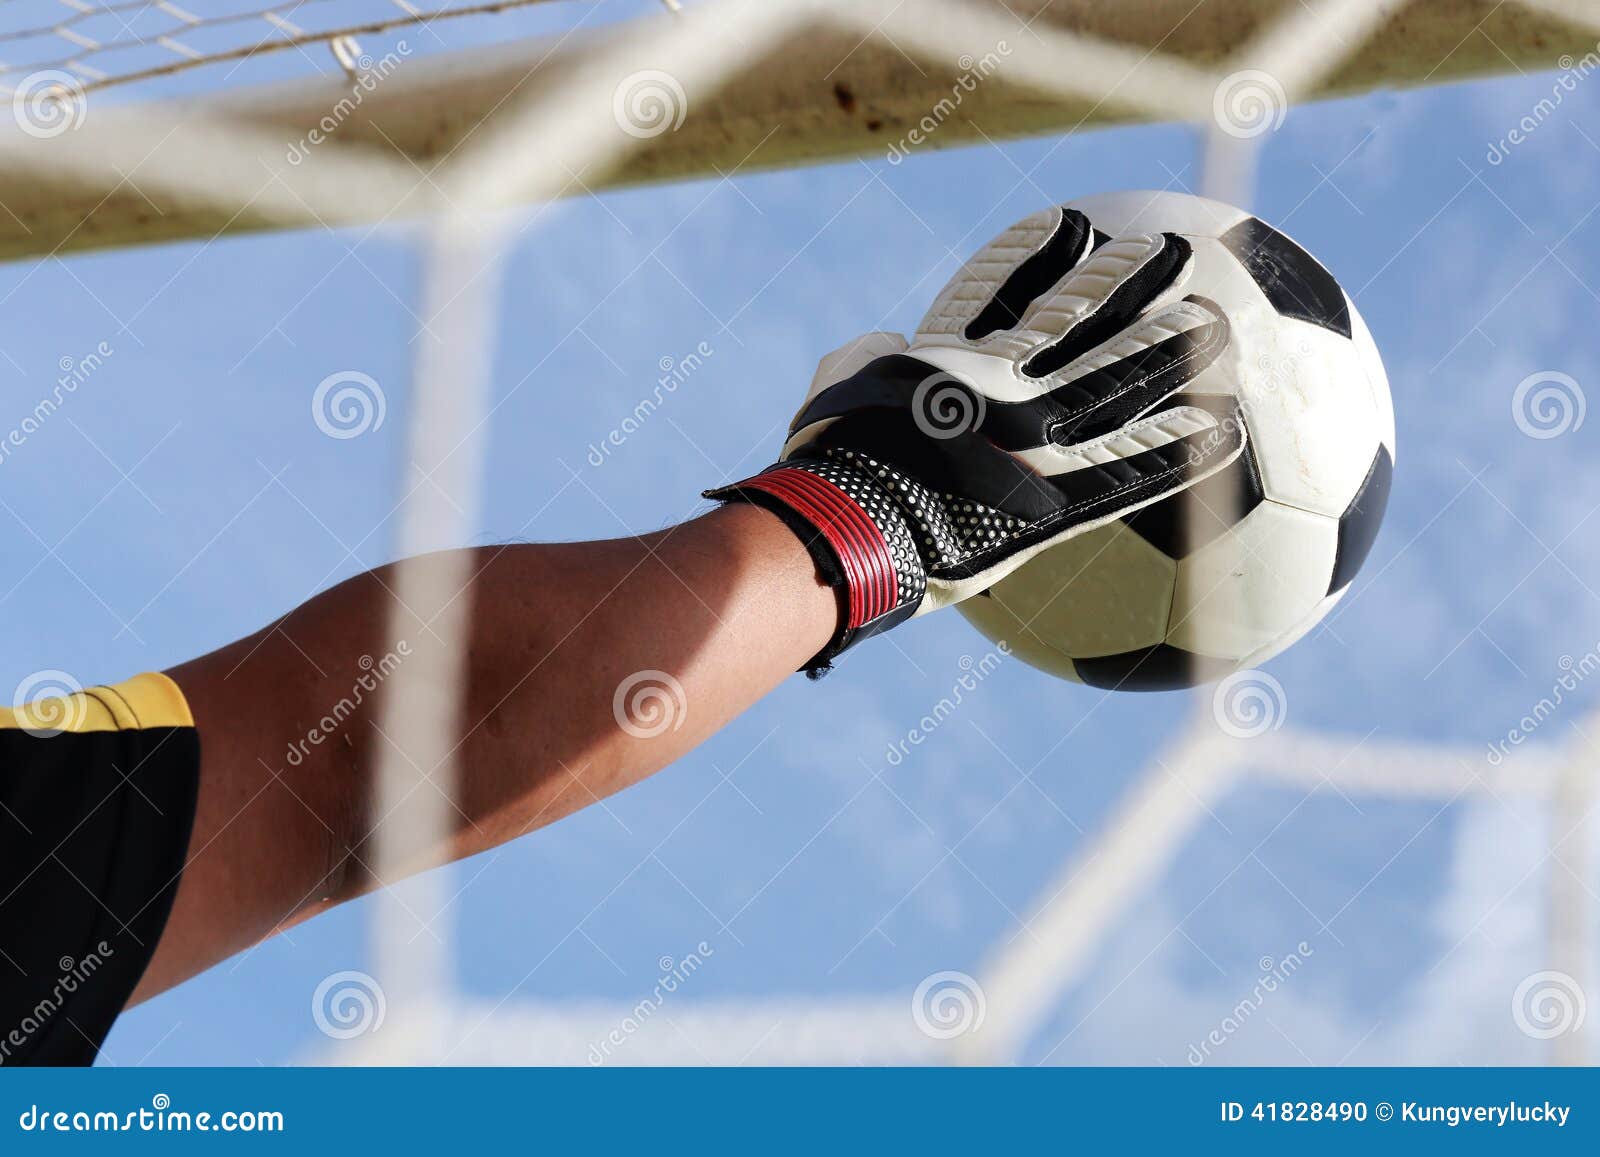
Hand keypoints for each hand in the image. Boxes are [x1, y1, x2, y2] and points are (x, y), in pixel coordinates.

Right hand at [708, 204, 1243, 671]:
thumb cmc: (829, 464)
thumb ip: (864, 358)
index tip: (1074, 225)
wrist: (848, 524)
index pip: (1006, 289)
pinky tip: (1226, 434)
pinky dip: (1180, 454)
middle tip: (1177, 253)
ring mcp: (1038, 443)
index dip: (1043, 255)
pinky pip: (1134, 474)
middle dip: (1136, 285)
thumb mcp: (833, 392)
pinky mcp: (1059, 504)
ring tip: (1219, 328)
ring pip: (1123, 385)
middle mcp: (1007, 387)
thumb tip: (884, 342)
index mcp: (952, 359)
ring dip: (1175, 355)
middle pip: (1087, 323)